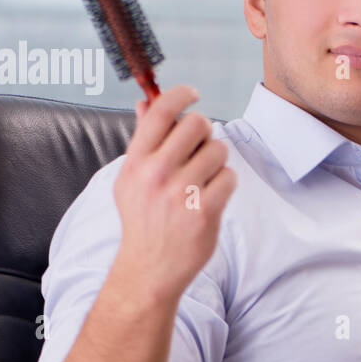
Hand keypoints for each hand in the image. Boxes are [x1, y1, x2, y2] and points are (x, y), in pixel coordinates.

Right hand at [111, 84, 237, 301]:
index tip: (193, 93)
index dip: (181, 95)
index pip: (160, 112)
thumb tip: (145, 102)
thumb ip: (142, 139)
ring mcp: (181, 193)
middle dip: (205, 132)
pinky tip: (211, 196)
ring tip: (203, 178)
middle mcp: (157, 174)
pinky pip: (229, 177)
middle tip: (200, 147)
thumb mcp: (131, 178)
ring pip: (218, 150)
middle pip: (197, 125)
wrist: (150, 268)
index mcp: (136, 162)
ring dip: (217, 160)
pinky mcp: (205, 211)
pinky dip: (225, 184)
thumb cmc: (143, 220)